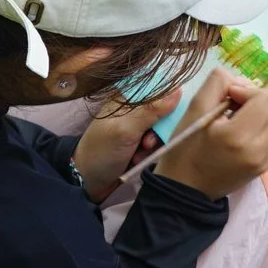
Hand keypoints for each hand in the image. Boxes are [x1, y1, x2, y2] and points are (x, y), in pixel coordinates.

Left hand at [69, 81, 184, 200]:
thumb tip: (178, 90)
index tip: (167, 118)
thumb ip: (151, 110)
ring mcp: (137, 125)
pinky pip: (157, 141)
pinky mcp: (139, 140)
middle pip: (164, 108)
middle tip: (147, 142)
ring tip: (141, 153)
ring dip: (155, 143)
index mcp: (126, 96)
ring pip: (162, 127)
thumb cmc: (102, 151)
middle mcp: (133, 107)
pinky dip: (151, 151)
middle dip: (160, 128)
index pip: (157, 86)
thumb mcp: (126, 130)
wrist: (88, 181)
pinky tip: (139, 159)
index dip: (168, 100)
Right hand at [153, 68, 267, 199]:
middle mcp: (259, 151)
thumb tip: (244, 82)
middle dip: (267, 99)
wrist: (184, 192)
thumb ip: (218, 84)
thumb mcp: (194, 110)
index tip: (231, 96)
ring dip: (267, 112)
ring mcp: (265, 161)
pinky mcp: (265, 166)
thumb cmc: (184, 149)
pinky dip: (263, 127)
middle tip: (243, 104)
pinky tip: (241, 132)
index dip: (250, 90)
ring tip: (241, 117)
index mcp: (238, 137)